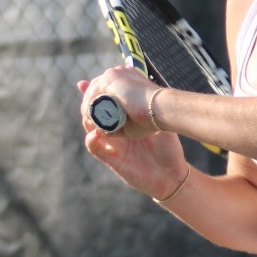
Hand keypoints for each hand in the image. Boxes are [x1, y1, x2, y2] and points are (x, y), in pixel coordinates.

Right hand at [77, 78, 188, 198]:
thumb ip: (150, 109)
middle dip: (88, 103)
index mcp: (125, 121)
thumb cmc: (168, 148)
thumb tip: (145, 86)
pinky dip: (92, 139)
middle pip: (94, 114)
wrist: (171, 174)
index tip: (86, 82)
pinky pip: (95, 148)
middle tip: (86, 92)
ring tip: (91, 110)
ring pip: (90, 128)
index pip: (106, 105)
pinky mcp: (112, 159)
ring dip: (88, 118)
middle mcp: (116, 132)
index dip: (94, 94)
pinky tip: (96, 132)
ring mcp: (112, 145)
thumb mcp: (160, 124)